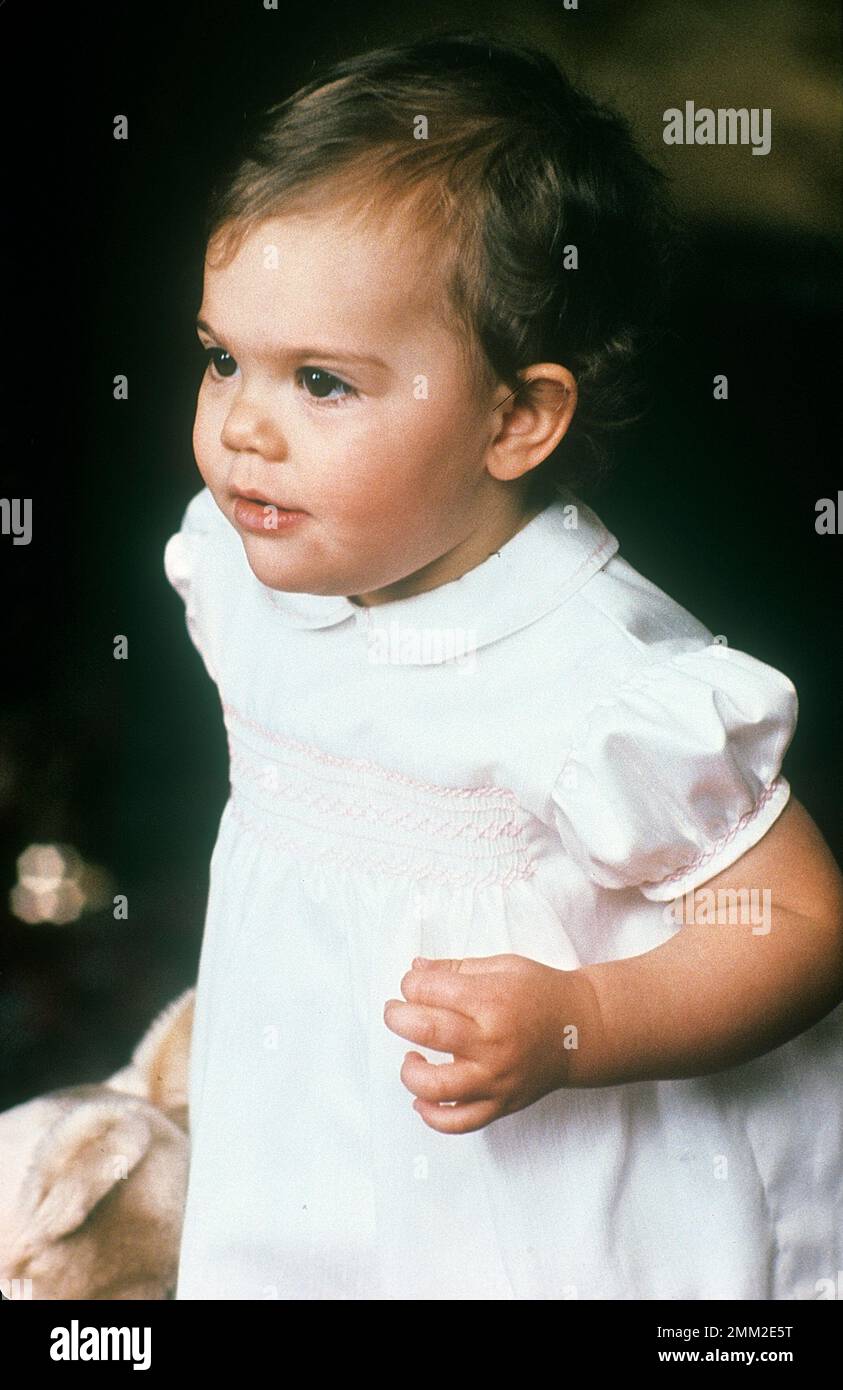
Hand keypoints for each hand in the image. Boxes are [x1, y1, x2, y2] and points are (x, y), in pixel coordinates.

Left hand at [382, 953, 603, 1133]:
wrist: (583, 1030)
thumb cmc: (541, 993)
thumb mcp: (503, 966)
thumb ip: (456, 968)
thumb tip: (414, 970)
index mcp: (492, 1000)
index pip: (430, 991)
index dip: (410, 985)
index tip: (411, 985)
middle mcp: (492, 1042)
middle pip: (426, 1031)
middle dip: (397, 1017)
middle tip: (395, 1012)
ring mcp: (496, 1078)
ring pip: (435, 1086)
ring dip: (410, 1071)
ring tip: (412, 1056)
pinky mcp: (502, 1104)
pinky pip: (459, 1122)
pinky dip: (432, 1116)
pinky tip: (422, 1100)